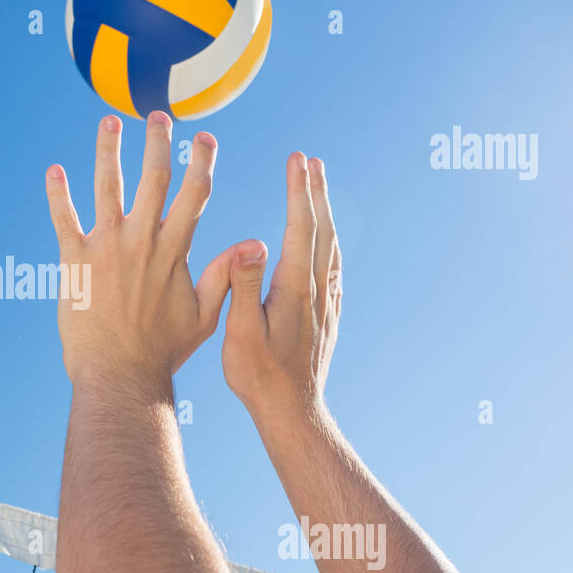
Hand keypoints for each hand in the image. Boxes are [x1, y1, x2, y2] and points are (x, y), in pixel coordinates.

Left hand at [44, 112, 237, 387]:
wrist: (118, 375)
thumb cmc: (163, 351)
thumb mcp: (204, 315)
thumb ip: (223, 276)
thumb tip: (254, 244)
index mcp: (174, 251)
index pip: (194, 195)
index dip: (202, 162)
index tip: (205, 138)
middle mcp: (141, 241)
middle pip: (153, 178)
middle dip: (158, 142)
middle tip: (158, 115)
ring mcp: (106, 247)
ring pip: (106, 187)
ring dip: (107, 150)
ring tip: (109, 121)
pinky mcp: (74, 261)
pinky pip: (63, 220)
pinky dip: (58, 194)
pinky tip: (54, 171)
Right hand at [221, 154, 340, 425]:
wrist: (292, 413)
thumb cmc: (258, 376)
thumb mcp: (240, 331)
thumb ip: (244, 285)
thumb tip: (253, 241)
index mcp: (294, 289)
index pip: (300, 227)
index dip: (298, 191)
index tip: (297, 159)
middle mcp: (317, 291)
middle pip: (322, 230)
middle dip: (315, 192)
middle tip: (311, 160)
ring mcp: (327, 305)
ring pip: (331, 247)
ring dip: (324, 214)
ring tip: (317, 189)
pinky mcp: (328, 318)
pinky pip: (333, 269)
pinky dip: (329, 243)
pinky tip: (325, 242)